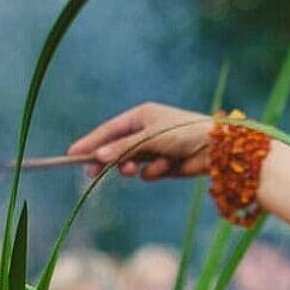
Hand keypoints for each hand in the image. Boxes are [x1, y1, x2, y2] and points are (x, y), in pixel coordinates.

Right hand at [68, 102, 212, 179]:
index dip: (91, 142)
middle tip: (91, 173)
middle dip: (107, 160)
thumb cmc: (183, 133)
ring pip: (131, 163)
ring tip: (131, 170)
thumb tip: (98, 156)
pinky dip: (155, 172)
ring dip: (131, 167)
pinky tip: (169, 167)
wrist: (217, 148)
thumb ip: (123, 148)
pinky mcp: (165, 166)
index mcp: (141, 116)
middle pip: (116, 148)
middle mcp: (146, 131)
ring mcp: (155, 150)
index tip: (73, 154)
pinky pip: (149, 173)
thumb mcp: (149, 139)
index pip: (109, 130)